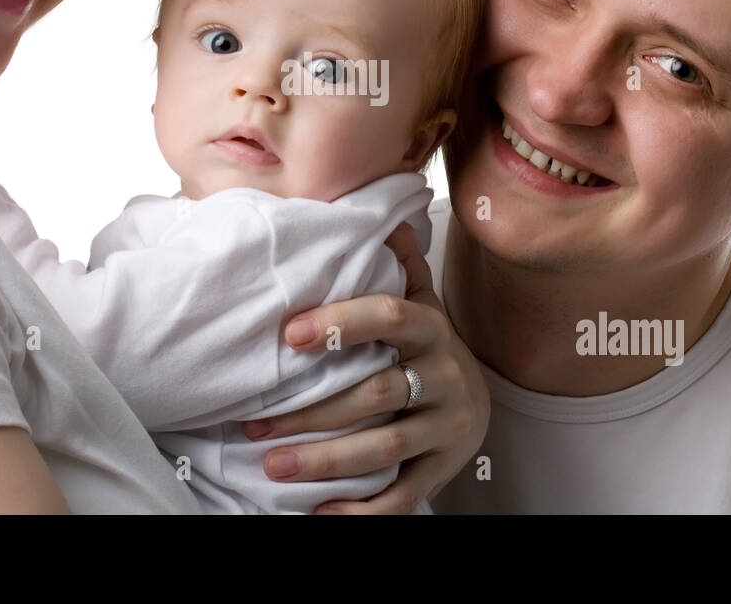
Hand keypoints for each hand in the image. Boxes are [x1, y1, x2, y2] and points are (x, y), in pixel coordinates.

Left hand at [240, 221, 489, 512]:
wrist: (476, 402)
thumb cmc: (425, 347)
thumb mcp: (419, 302)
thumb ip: (399, 265)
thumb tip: (386, 217)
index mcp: (432, 329)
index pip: (392, 318)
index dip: (342, 323)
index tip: (288, 335)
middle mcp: (445, 377)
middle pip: (377, 394)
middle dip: (312, 412)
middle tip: (255, 425)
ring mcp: (446, 427)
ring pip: (384, 447)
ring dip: (324, 461)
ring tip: (271, 466)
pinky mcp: (442, 469)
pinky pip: (403, 495)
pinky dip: (362, 510)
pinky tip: (319, 514)